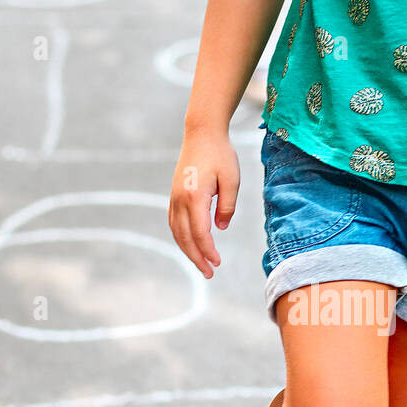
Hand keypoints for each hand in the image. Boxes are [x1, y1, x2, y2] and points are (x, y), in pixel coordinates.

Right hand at [168, 129, 240, 278]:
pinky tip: (190, 245)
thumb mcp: (232, 180)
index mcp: (195, 196)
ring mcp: (174, 197)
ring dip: (188, 250)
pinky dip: (181, 237)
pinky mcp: (174, 194)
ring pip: (177, 231)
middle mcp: (180, 199)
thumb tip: (220, 228)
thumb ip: (228, 206)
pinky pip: (174, 222)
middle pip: (185, 237)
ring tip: (201, 264)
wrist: (202, 133)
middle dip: (197, 257)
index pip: (200, 232)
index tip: (218, 262)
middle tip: (209, 273)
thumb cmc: (221, 155)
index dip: (208, 250)